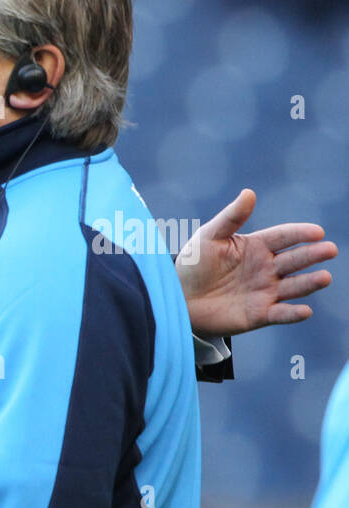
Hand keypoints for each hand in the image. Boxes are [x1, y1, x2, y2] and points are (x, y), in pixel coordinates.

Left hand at [176, 189, 334, 337]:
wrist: (178, 298)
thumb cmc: (193, 264)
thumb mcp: (209, 236)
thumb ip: (231, 218)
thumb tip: (249, 193)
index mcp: (258, 246)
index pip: (284, 237)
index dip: (300, 234)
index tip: (317, 232)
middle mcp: (267, 268)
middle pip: (295, 260)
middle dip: (313, 255)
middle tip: (329, 250)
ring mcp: (266, 291)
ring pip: (294, 286)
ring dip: (309, 283)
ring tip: (324, 277)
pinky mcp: (259, 314)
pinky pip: (280, 314)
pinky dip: (293, 313)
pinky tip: (305, 310)